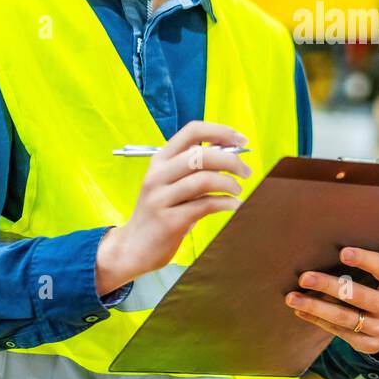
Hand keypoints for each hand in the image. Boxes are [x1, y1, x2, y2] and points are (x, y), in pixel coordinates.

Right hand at [96, 121, 249, 293]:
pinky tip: (234, 205)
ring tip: (238, 190)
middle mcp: (158, 175)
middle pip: (201, 154)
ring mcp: (161, 198)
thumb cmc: (160, 211)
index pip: (192, 131)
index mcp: (160, 160)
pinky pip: (205, 205)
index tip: (241, 141)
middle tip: (245, 171)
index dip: (221, 131)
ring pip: (205, 179)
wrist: (132, 248)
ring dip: (229, 183)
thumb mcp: (171, 183)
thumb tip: (232, 156)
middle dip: (231, 160)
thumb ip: (195, 169)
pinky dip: (226, 203)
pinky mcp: (170, 221)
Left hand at [285, 247, 378, 355]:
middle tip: (304, 277)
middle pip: (358, 295)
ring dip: (315, 307)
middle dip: (328, 286)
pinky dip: (317, 320)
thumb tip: (326, 250)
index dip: (364, 260)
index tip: (342, 253)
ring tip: (292, 298)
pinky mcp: (369, 344)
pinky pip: (339, 331)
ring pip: (344, 317)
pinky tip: (301, 311)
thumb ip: (367, 266)